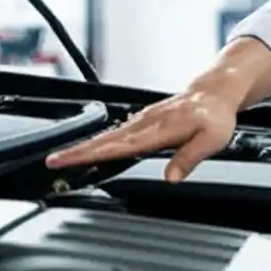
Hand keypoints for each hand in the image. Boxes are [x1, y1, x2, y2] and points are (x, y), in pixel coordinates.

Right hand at [45, 85, 239, 181]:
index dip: (93, 154)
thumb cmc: (216, 116)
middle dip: (78, 150)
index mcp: (160, 130)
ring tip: (64, 155)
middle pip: (106, 139)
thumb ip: (188, 158)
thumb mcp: (211, 139)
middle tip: (53, 160)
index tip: (70, 159)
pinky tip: (93, 146)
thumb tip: (170, 178)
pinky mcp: (146, 118)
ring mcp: (145, 119)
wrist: (217, 92)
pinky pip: (119, 130)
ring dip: (86, 144)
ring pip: (110, 134)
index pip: (120, 145)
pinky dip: (102, 139)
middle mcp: (148, 123)